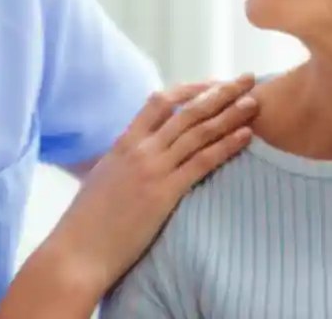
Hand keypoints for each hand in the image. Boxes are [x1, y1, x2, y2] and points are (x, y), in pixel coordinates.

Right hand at [26, 75, 259, 306]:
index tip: (213, 84)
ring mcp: (152, 168)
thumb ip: (122, 163)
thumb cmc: (86, 224)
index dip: (191, 89)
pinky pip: (202, 162)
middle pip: (188, 109)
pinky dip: (226, 145)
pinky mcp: (164, 193)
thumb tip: (133, 159)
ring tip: (255, 101)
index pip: (161, 101)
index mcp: (123, 142)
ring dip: (230, 113)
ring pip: (199, 131)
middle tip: (247, 78)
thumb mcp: (102, 180)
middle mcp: (139, 149)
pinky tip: (246, 136)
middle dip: (221, 91)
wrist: (76, 252)